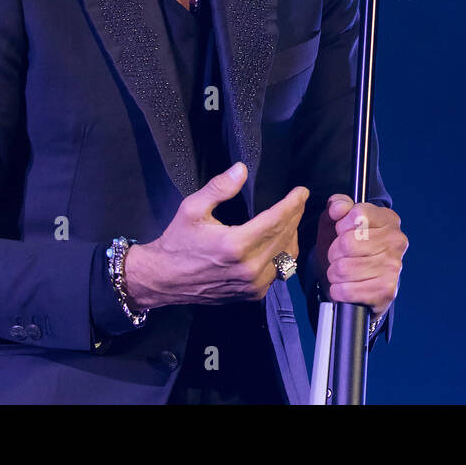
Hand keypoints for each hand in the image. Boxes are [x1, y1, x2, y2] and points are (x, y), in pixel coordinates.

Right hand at [125, 161, 308, 308]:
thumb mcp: (192, 209)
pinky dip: (283, 254)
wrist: (163, 279)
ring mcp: (252, 285)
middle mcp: (249, 268)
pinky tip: (279, 242)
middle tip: (299, 200)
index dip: (293, 203)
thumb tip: (241, 169)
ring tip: (291, 218)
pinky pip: (278, 272)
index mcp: (235, 245)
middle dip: (295, 215)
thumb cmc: (178, 242)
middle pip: (285, 236)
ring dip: (292, 235)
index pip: (276, 220)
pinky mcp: (252, 295)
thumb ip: (219, 188)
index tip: (302, 191)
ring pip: (286, 256)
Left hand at [314, 195, 406, 318]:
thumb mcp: (341, 220)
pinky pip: (347, 290)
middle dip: (334, 252)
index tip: (342, 232)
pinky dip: (338, 290)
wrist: (360, 280)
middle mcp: (396, 241)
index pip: (358, 215)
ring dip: (334, 272)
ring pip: (344, 268)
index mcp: (388, 219)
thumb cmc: (349, 246)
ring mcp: (393, 267)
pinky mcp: (387, 291)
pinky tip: (345, 286)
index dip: (342, 225)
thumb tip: (338, 209)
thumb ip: (338, 205)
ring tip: (341, 272)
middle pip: (347, 243)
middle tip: (339, 256)